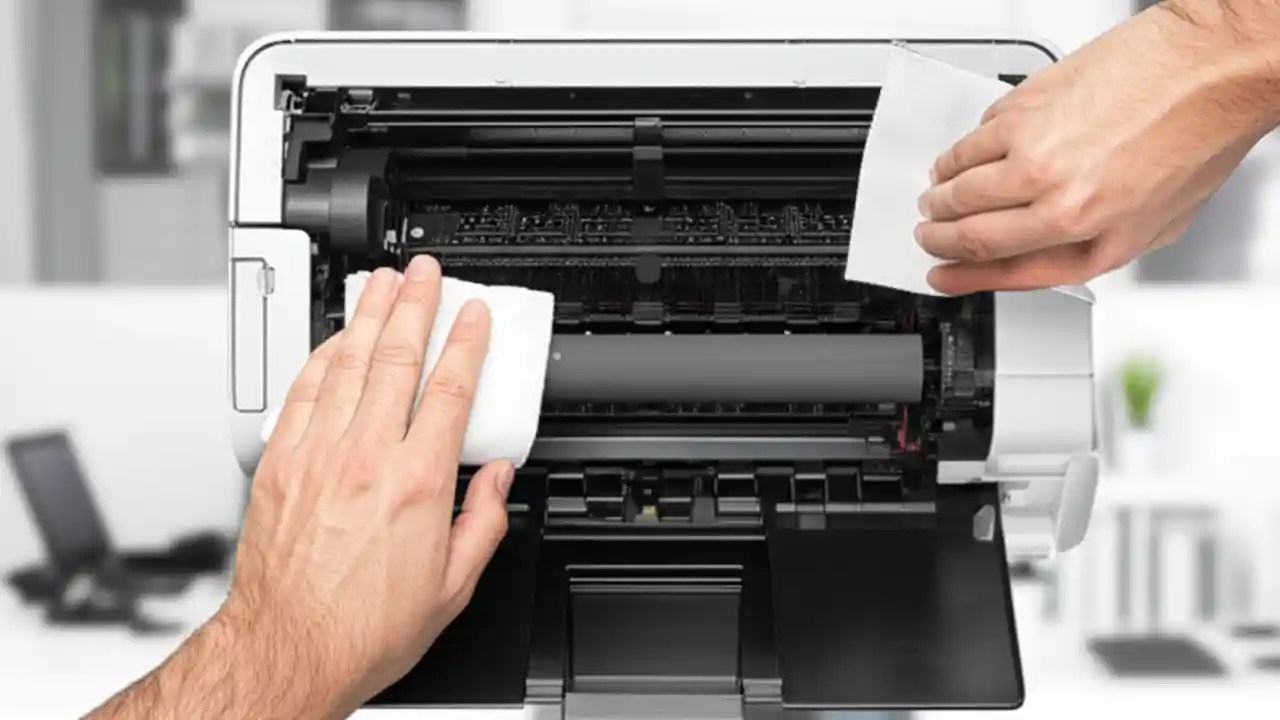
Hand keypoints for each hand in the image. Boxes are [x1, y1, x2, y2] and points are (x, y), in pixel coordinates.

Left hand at [220, 257, 510, 714]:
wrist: (289, 647)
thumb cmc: (364, 626)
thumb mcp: (454, 587)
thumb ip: (485, 523)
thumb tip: (499, 481)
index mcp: (418, 485)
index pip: (449, 390)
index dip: (466, 343)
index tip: (473, 316)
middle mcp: (366, 459)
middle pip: (396, 359)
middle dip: (415, 306)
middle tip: (425, 274)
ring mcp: (317, 456)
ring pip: (347, 364)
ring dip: (369, 316)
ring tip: (383, 283)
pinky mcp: (280, 465)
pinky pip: (302, 393)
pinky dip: (322, 357)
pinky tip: (335, 338)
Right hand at [916, 0, 1279, 292]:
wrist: (1210, 67)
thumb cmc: (1196, 140)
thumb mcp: (1152, 227)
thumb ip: (1086, 251)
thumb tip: (1034, 259)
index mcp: (1085, 232)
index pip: (998, 265)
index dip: (960, 276)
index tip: (941, 274)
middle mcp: (1054, 193)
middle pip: (966, 227)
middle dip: (938, 235)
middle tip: (930, 232)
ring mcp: (1033, 145)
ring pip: (958, 181)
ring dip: (941, 192)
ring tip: (940, 193)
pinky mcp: (1025, 104)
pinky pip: (974, 136)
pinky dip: (962, 150)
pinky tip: (968, 153)